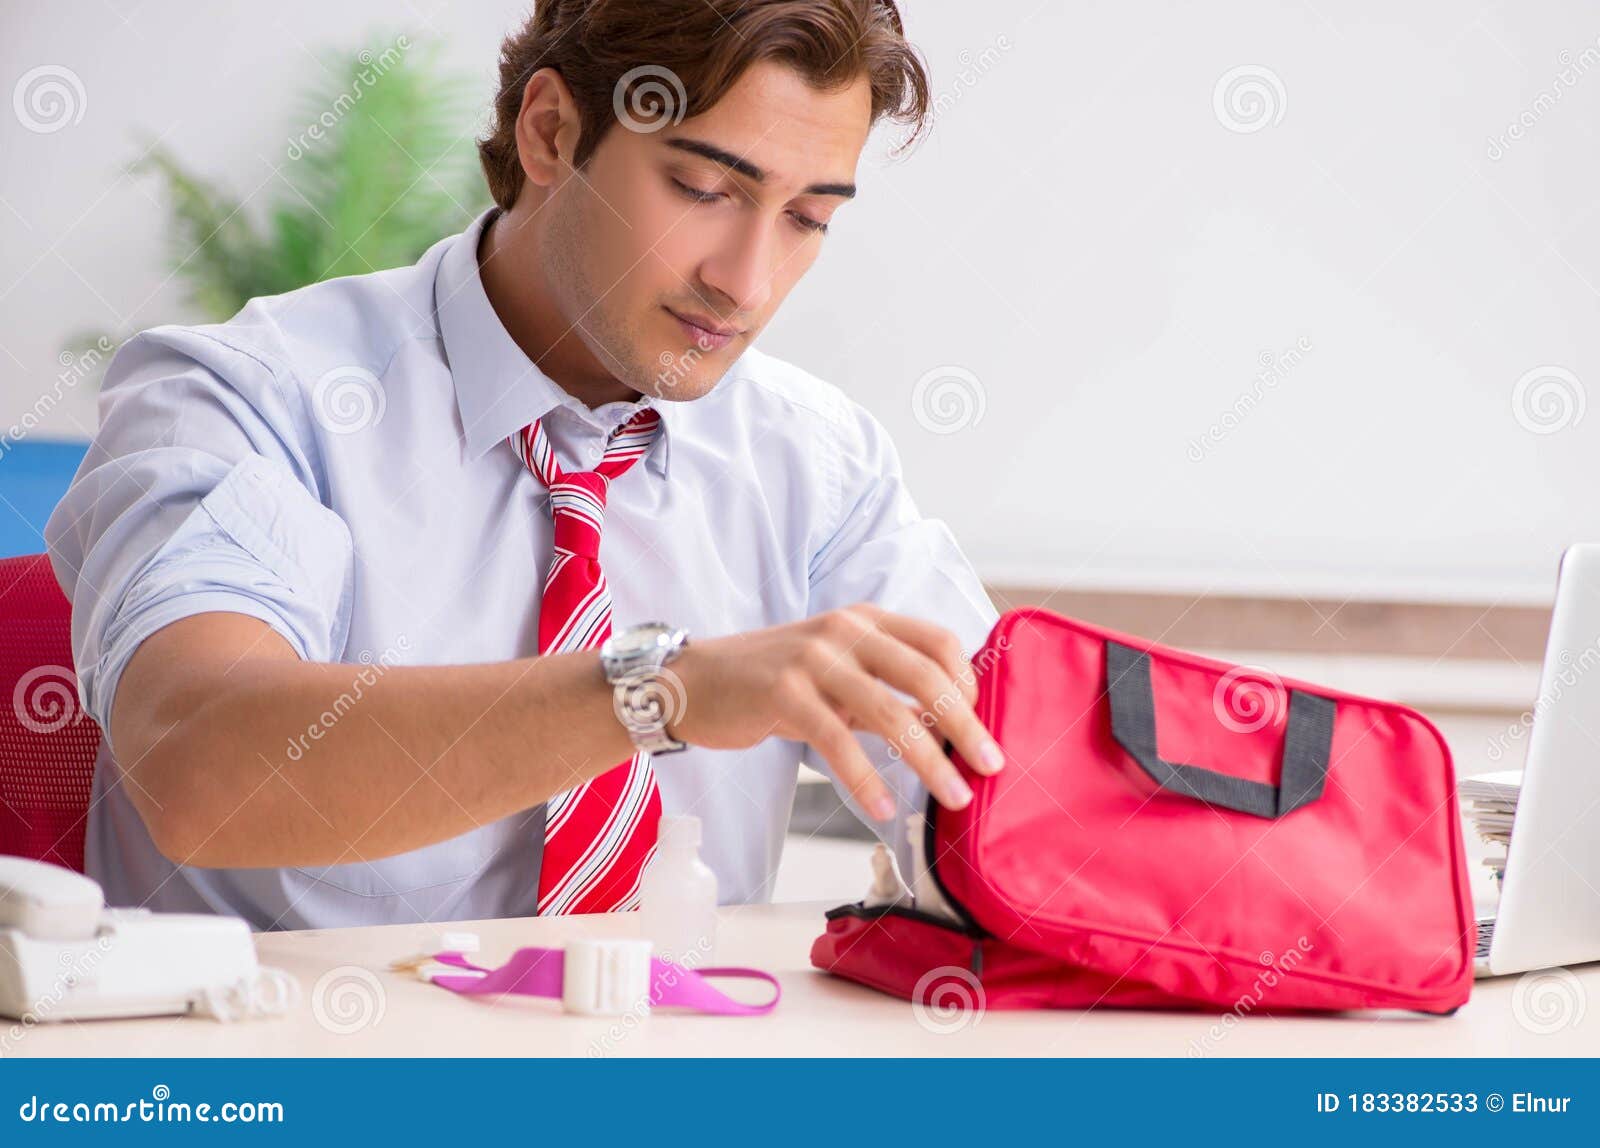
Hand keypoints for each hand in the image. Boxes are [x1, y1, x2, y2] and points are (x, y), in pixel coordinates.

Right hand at [668, 603, 1004, 820]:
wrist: (693, 682)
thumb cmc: (772, 683)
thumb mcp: (836, 672)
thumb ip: (885, 689)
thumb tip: (945, 724)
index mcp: (864, 620)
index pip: (938, 641)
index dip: (968, 683)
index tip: (979, 727)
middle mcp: (844, 629)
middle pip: (925, 673)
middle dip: (965, 725)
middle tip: (989, 766)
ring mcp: (813, 658)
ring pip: (889, 710)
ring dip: (928, 759)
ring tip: (951, 796)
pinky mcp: (782, 692)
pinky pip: (838, 740)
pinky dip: (866, 778)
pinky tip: (884, 806)